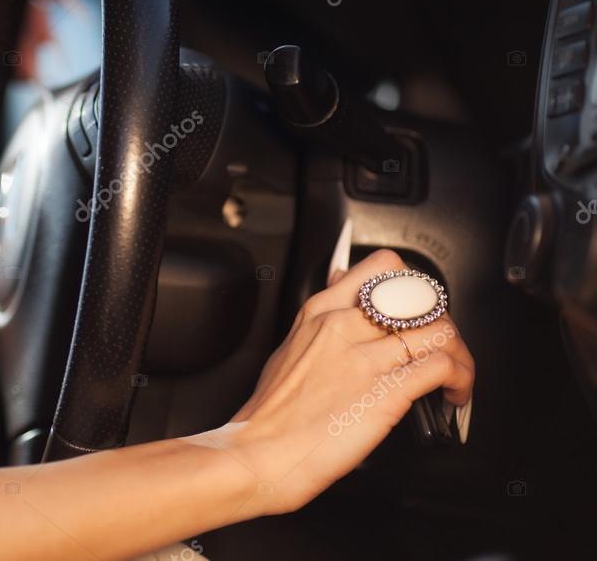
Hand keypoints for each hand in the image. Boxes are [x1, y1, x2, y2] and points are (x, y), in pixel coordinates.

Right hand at [217, 249, 474, 515]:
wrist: (259, 451)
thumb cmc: (271, 411)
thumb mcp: (290, 347)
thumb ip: (319, 320)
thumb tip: (338, 287)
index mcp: (320, 311)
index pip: (384, 268)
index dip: (412, 285)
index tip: (415, 309)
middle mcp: (344, 326)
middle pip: (421, 297)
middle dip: (441, 321)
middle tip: (439, 345)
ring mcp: (365, 358)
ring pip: (440, 329)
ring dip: (459, 352)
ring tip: (455, 374)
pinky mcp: (386, 392)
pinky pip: (443, 367)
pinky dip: (461, 379)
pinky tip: (453, 395)